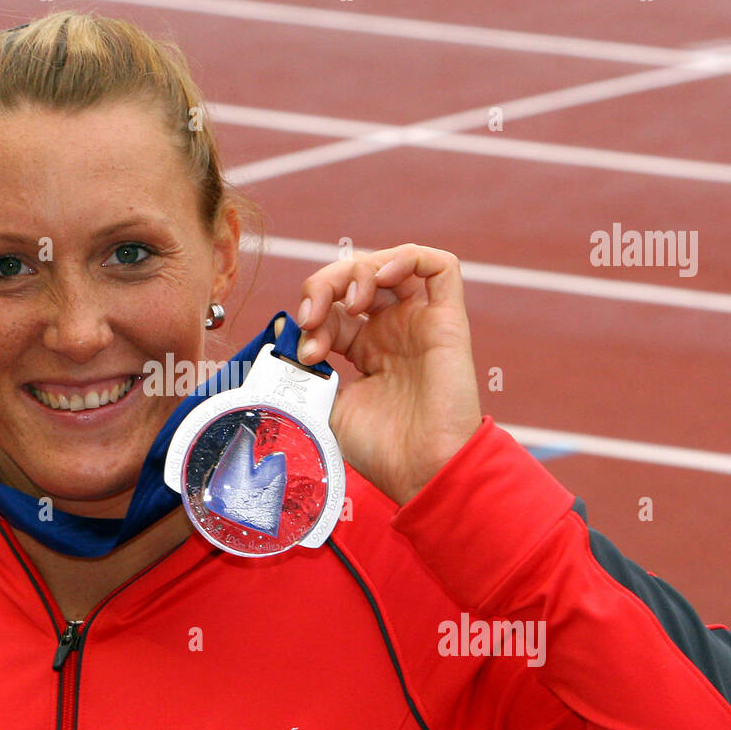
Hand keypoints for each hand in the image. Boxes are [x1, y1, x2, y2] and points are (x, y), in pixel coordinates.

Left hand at [290, 243, 482, 504]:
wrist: (421, 471)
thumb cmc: (379, 449)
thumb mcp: (324, 405)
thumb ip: (303, 369)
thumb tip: (282, 332)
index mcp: (366, 350)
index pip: (332, 308)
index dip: (311, 316)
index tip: (304, 352)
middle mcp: (394, 331)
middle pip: (356, 279)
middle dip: (325, 285)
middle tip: (312, 317)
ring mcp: (420, 323)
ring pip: (391, 264)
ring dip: (360, 271)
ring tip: (350, 304)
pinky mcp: (448, 321)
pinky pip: (439, 266)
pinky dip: (405, 258)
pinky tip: (381, 279)